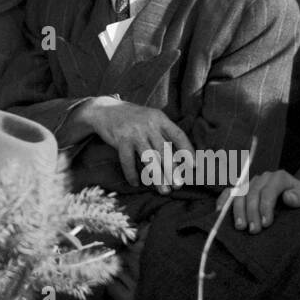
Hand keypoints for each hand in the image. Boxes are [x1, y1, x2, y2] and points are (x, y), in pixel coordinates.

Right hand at [75, 97, 192, 187]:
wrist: (104, 109)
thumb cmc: (133, 118)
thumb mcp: (150, 119)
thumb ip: (163, 133)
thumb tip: (180, 158)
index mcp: (159, 118)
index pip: (178, 135)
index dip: (188, 150)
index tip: (194, 165)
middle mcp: (148, 124)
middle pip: (164, 151)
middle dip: (173, 170)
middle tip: (178, 185)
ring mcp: (134, 132)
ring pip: (148, 158)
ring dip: (157, 177)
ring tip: (164, 191)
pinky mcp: (120, 139)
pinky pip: (128, 161)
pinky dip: (132, 174)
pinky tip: (136, 183)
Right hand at [216, 169, 299, 232]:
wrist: (298, 197)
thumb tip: (288, 197)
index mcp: (279, 177)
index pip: (268, 191)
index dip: (265, 207)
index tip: (266, 224)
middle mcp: (264, 177)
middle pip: (252, 193)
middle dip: (251, 212)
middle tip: (253, 230)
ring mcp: (252, 182)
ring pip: (239, 193)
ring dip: (237, 210)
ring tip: (239, 226)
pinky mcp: (243, 189)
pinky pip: (230, 192)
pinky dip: (224, 201)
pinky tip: (220, 212)